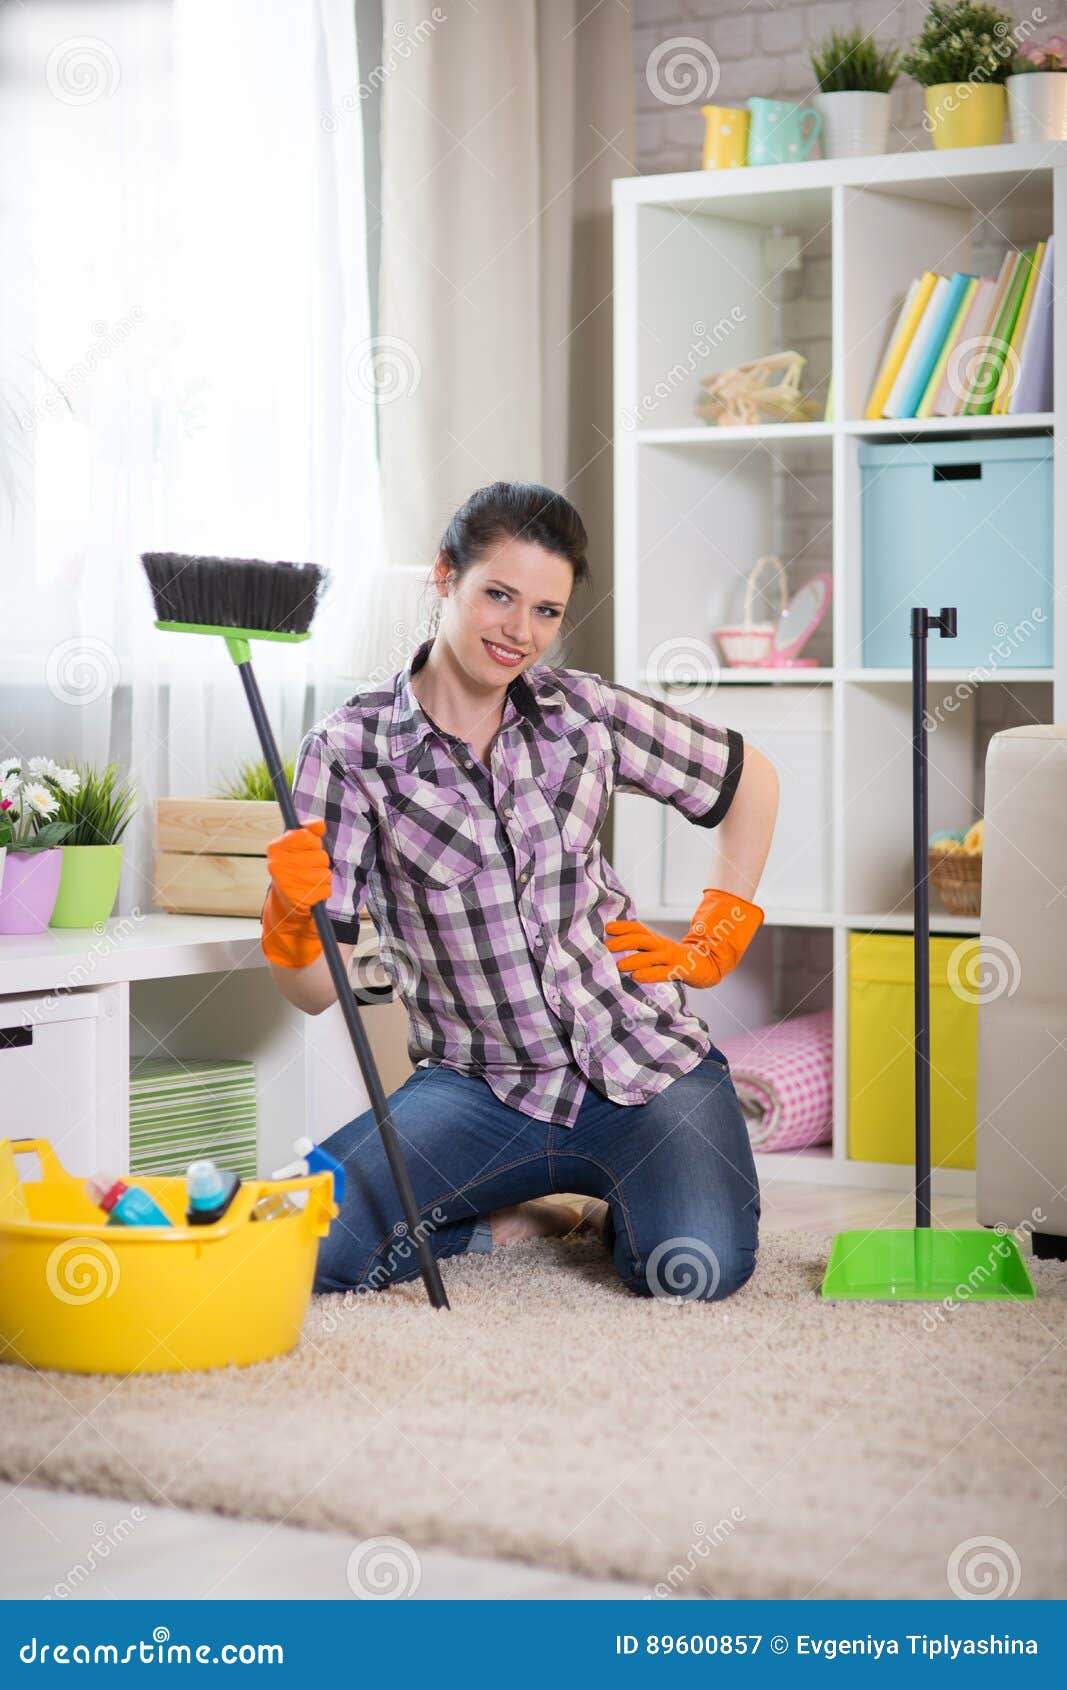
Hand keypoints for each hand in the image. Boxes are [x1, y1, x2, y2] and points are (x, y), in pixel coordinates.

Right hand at [261, 820, 332, 968]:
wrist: (285, 906)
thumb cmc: (294, 872)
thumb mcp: (297, 849)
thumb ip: (309, 833)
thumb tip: (320, 823)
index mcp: (275, 848)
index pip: (305, 836)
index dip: (313, 843)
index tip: (309, 848)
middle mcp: (278, 864)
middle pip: (320, 855)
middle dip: (319, 863)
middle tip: (308, 870)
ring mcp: (287, 882)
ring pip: (324, 872)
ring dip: (322, 878)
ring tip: (309, 882)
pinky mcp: (298, 898)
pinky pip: (325, 888)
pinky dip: (323, 892)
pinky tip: (312, 894)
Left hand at [604, 887, 762, 987]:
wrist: (706, 965)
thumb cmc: (674, 960)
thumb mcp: (657, 951)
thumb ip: (640, 948)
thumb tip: (613, 948)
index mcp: (656, 939)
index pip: (638, 928)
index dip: (623, 927)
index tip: (608, 928)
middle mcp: (662, 945)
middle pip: (642, 939)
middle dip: (624, 941)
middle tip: (607, 946)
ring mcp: (672, 957)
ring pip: (652, 955)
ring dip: (634, 959)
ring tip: (619, 965)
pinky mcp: (680, 970)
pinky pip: (664, 972)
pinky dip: (650, 974)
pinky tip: (638, 977)